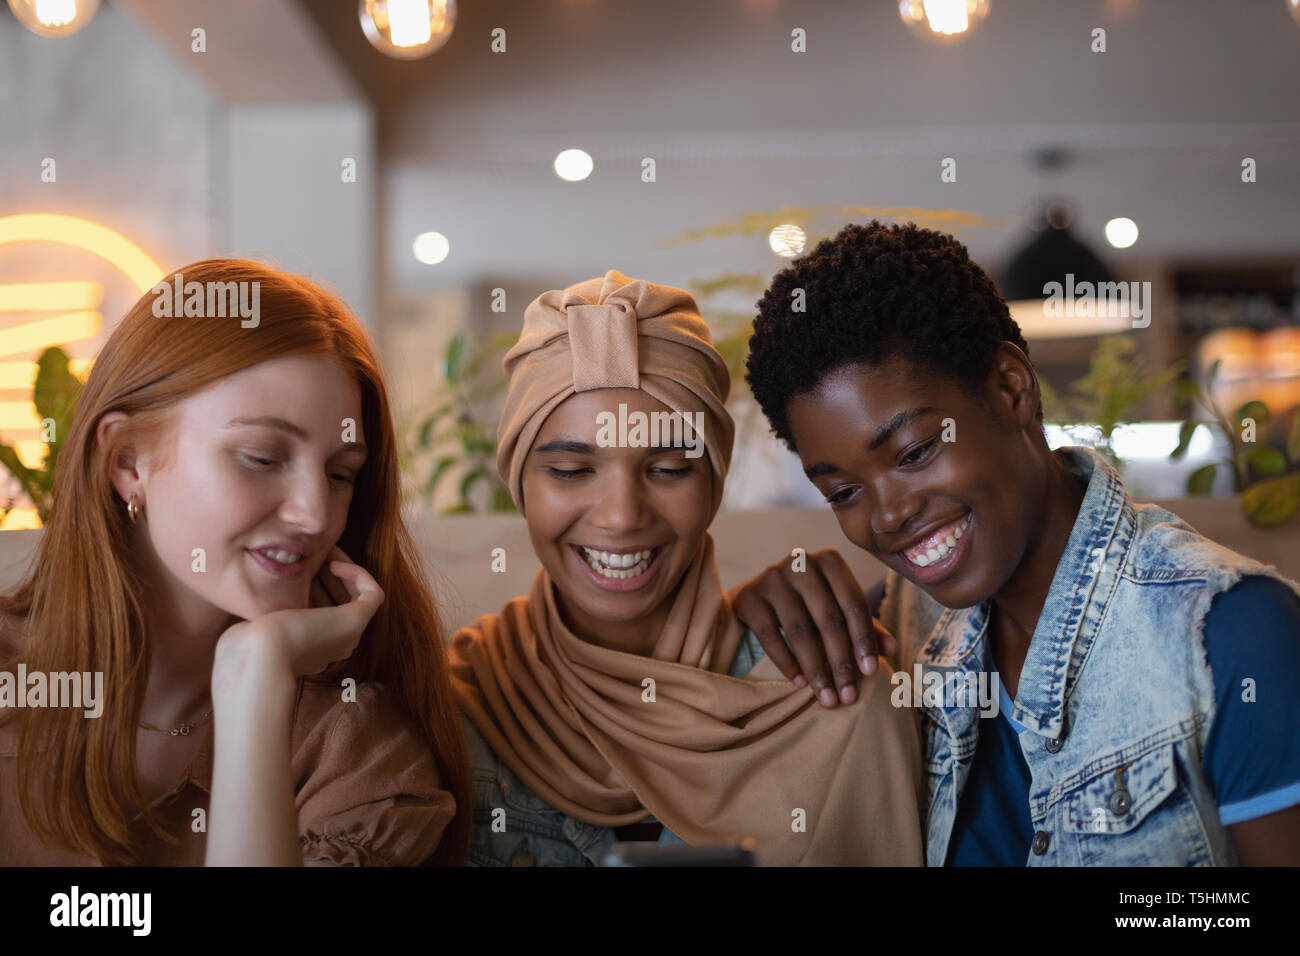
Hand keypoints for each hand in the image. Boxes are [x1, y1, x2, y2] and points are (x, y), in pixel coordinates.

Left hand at [213, 546, 384, 698]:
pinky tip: (332, 563)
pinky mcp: (357, 622)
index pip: (323, 612)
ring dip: (342, 571)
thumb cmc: (250, 642)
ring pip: (357, 597)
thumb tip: (265, 584)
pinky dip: (357, 573)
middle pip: (341, 603)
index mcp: (314, 650)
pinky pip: (372, 593)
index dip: (314, 585)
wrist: (259, 654)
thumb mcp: (261, 620)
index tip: (297, 567)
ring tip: (324, 552)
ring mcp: (349, 635)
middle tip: (313, 554)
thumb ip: (268, 606)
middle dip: (327, 576)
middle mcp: (336, 644)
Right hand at [729, 548, 897, 707]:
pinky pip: (769, 635)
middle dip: (840, 662)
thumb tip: (892, 649)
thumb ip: (866, 627)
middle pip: (828, 618)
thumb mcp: (839, 610)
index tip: (869, 673)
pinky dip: (786, 662)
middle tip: (847, 696)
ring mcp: (771, 578)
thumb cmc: (809, 604)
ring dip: (816, 669)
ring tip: (826, 697)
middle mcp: (800, 563)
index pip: (853, 603)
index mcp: (830, 561)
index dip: (863, 639)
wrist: (759, 596)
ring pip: (799, 629)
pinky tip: (800, 683)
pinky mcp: (749, 597)